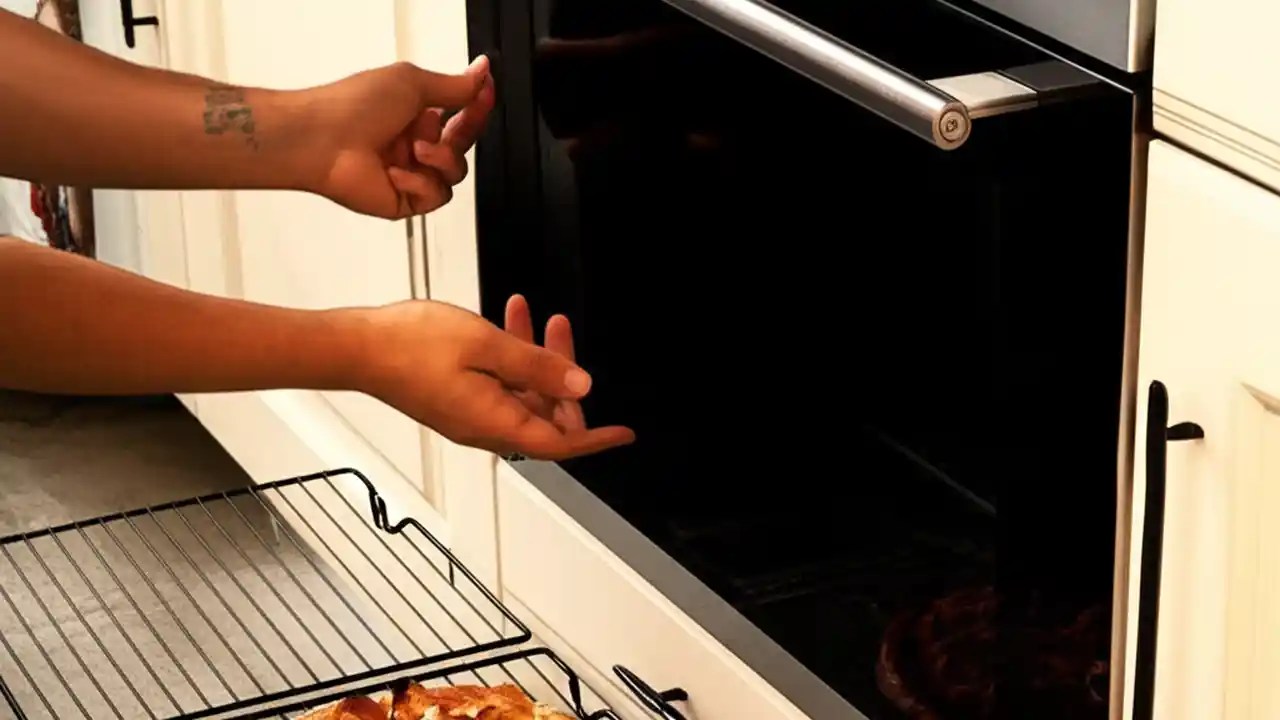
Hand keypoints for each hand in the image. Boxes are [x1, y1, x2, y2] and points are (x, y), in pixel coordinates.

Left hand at [301, 56, 494, 218]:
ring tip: (415, 149)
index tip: (486, 93)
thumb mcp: (412, 83)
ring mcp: (409, 173)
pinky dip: (420, 183)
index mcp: (413, 114)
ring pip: (454, 173)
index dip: (477, 106)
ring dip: (440, 159)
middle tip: (456, 122)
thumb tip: (481, 73)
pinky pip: (435, 196)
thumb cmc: (353, 107)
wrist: (322, 140)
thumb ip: (454, 85)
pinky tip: (395, 173)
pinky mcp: (404, 200)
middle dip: (464, 132)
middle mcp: (412, 144)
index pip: (459, 113)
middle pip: (461, 145)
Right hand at [359, 297, 634, 459]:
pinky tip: (506, 325)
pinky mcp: (455, 401)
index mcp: (496, 422)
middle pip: (545, 413)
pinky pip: (498, 387)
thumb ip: (537, 366)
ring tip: (532, 315)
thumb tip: (579, 384)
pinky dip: (510, 358)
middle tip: (561, 332)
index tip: (622, 434)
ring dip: (534, 358)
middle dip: (561, 374)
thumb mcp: (487, 346)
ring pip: (522, 394)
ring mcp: (468, 415)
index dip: (596, 438)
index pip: (561, 443)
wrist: (356, 348)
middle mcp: (483, 427)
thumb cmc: (409, 346)